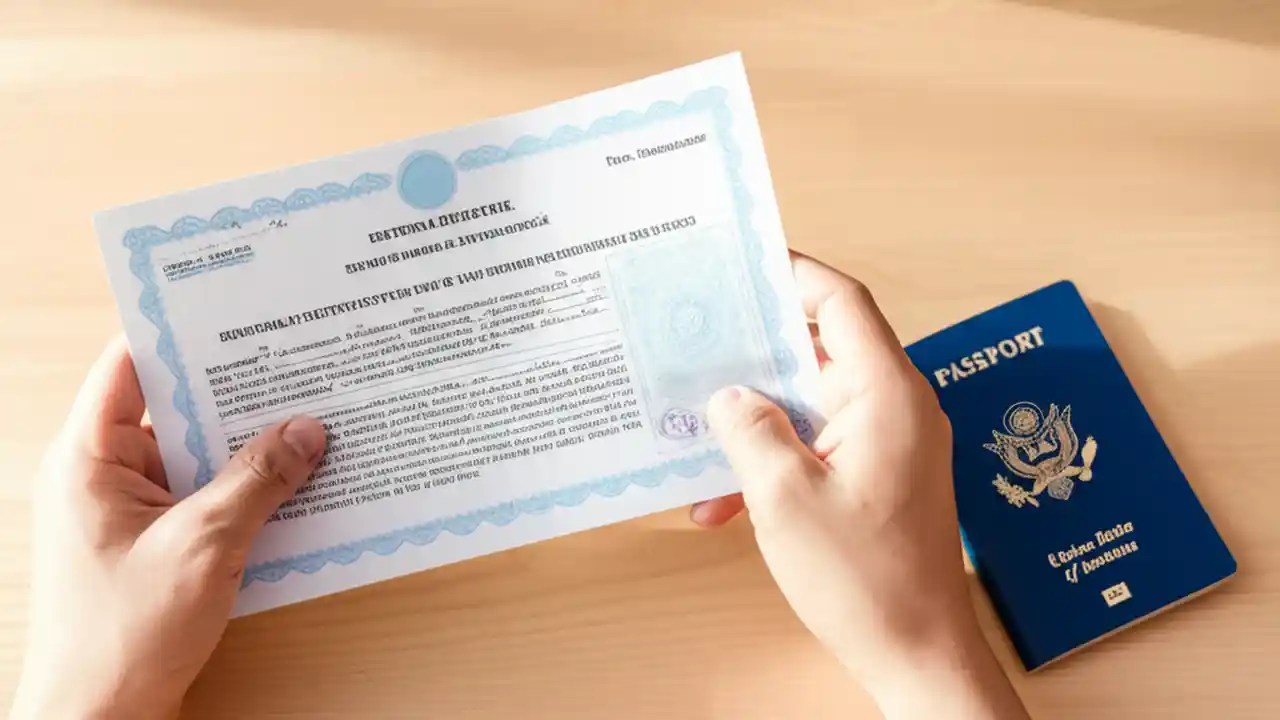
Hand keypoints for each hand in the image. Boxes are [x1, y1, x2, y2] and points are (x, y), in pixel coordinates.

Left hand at [11, 339, 325, 719]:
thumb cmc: (125, 634)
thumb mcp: (202, 546)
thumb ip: (258, 481)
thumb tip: (308, 430)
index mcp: (89, 459)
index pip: (130, 366)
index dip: (180, 331)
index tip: (237, 306)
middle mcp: (105, 475)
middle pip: (175, 407)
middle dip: (238, 390)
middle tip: (300, 360)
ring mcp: (131, 510)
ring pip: (198, 454)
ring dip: (250, 445)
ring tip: (312, 419)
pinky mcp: (156, 542)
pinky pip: (207, 495)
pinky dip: (247, 488)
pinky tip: (297, 484)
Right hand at [692, 255, 1027, 718]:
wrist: (917, 654)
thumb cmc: (863, 579)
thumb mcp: (784, 498)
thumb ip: (750, 431)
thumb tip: (730, 395)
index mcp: (886, 394)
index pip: (841, 303)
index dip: (792, 274)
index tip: (741, 263)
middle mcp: (895, 407)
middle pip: (820, 349)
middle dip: (755, 352)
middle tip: (697, 342)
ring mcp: (889, 443)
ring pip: (810, 405)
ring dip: (755, 423)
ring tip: (697, 435)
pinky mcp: (878, 476)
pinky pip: (818, 447)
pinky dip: (775, 463)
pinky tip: (723, 502)